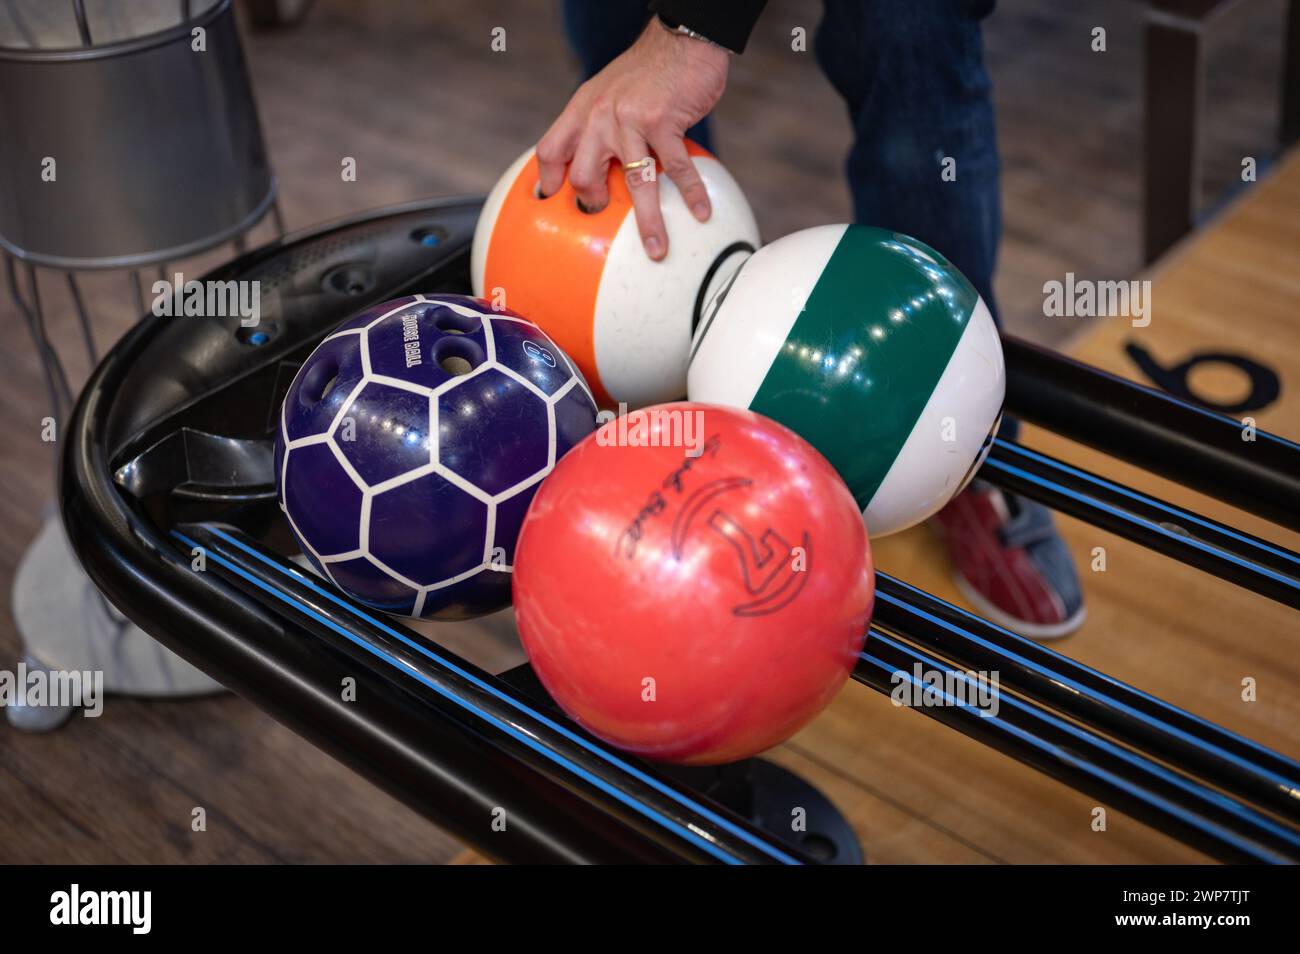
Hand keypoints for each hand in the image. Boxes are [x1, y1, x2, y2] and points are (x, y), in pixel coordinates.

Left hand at [536, 20, 728, 260]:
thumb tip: (602, 165)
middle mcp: (599, 116)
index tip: (552, 206)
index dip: (547, 182)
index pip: (550, 150)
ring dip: (648, 221)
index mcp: (583, 110)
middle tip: (611, 223)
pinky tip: (701, 212)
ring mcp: (630, 119)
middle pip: (582, 176)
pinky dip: (691, 193)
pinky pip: (676, 168)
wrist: (682, 38)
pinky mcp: (662, 122)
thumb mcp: (610, 92)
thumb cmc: (651, 71)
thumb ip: (600, 125)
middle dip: (594, 207)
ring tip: (656, 249)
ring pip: (633, 182)